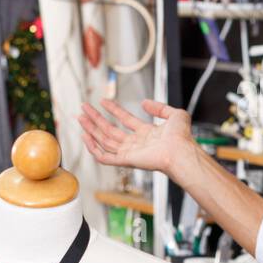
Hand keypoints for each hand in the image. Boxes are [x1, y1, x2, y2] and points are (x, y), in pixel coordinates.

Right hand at [78, 98, 193, 177]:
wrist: (180, 150)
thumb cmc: (182, 137)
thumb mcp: (174, 114)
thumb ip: (160, 107)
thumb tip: (144, 102)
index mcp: (147, 134)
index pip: (125, 120)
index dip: (114, 109)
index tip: (103, 101)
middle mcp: (137, 144)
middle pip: (111, 131)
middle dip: (96, 119)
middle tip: (84, 108)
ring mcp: (130, 153)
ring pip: (104, 142)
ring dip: (91, 129)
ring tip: (81, 117)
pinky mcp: (125, 161)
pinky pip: (104, 157)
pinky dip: (93, 148)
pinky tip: (85, 136)